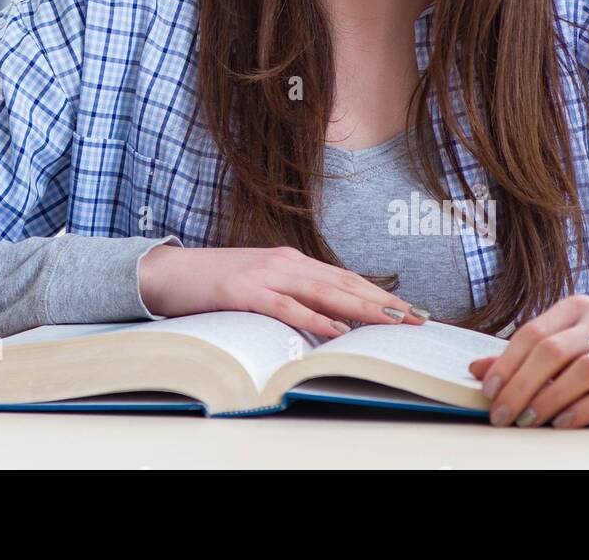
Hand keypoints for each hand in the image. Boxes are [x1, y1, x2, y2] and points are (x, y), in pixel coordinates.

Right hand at [138, 244, 429, 337]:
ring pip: (324, 291)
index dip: (380, 293)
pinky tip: (336, 328)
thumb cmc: (215, 284)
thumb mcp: (260, 285)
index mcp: (291, 260)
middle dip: (384, 301)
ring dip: (362, 308)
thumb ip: (291, 296)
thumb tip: (327, 319)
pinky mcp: (245, 290)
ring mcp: (266, 274)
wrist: (169, 272)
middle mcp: (285, 261)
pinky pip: (287, 306)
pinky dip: (314, 317)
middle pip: (344, 283)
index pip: (345, 278)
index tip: (411, 309)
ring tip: (393, 320)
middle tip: (418, 318)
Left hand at [467, 294, 588, 428]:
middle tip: (501, 414)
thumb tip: (477, 369)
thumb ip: (523, 357)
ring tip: (527, 420)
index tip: (488, 390)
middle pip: (551, 352)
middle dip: (520, 385)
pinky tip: (562, 423)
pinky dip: (582, 409)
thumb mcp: (565, 344)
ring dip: (548, 399)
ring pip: (580, 371)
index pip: (532, 333)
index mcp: (575, 308)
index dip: (506, 363)